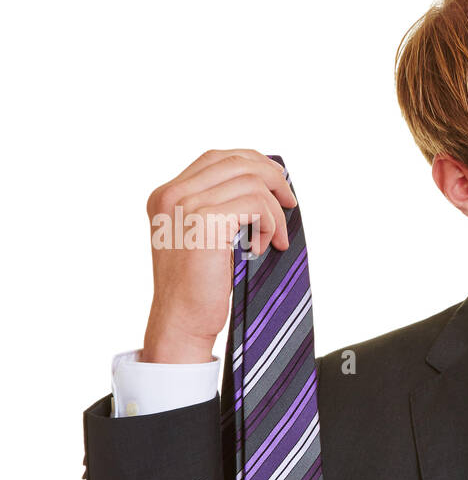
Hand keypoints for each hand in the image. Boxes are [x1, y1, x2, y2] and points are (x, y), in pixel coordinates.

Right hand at [142, 149, 296, 361]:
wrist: (182, 321)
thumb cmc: (198, 287)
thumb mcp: (202, 237)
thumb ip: (219, 207)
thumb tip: (266, 183)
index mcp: (167, 195)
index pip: (216, 158)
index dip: (254, 163)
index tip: (278, 184)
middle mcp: (171, 195)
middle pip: (236, 161)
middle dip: (273, 178)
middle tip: (289, 204)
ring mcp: (184, 207)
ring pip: (250, 182)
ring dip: (274, 211)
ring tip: (274, 238)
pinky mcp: (203, 223)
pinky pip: (254, 204)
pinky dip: (269, 223)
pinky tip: (264, 247)